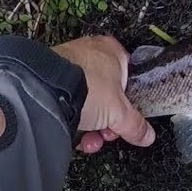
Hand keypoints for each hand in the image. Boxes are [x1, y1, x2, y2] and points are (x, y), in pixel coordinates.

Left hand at [51, 35, 155, 153]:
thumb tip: (146, 134)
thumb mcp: (119, 112)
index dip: (129, 104)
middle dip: (107, 120)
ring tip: (89, 139)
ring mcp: (69, 64)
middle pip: (107, 94)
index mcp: (113, 51)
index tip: (125, 121)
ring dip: (91, 125)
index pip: (129, 79)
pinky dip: (72, 118)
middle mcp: (91, 53)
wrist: (45, 89)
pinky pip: (67, 101)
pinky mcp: (51, 78)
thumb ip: (135, 125)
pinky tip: (74, 134)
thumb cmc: (85, 86)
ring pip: (87, 100)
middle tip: (106, 133)